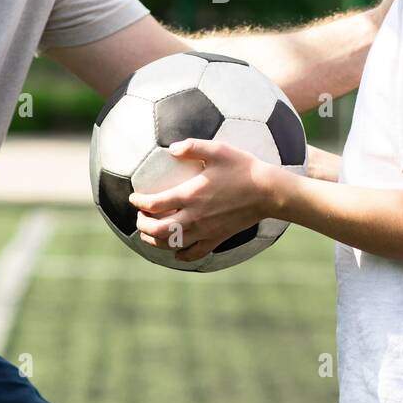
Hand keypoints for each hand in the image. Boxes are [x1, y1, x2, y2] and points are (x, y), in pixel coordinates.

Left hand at [129, 138, 276, 262]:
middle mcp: (194, 216)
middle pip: (158, 229)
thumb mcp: (218, 150)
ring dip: (155, 240)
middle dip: (143, 224)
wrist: (268, 192)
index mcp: (190, 195)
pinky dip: (181, 255)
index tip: (134, 197)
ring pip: (171, 244)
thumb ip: (192, 146)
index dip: (139, 202)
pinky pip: (194, 253)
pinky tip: (176, 252)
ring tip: (149, 233)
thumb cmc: (243, 168)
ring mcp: (205, 230)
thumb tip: (171, 148)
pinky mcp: (217, 238)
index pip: (154, 204)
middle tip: (140, 216)